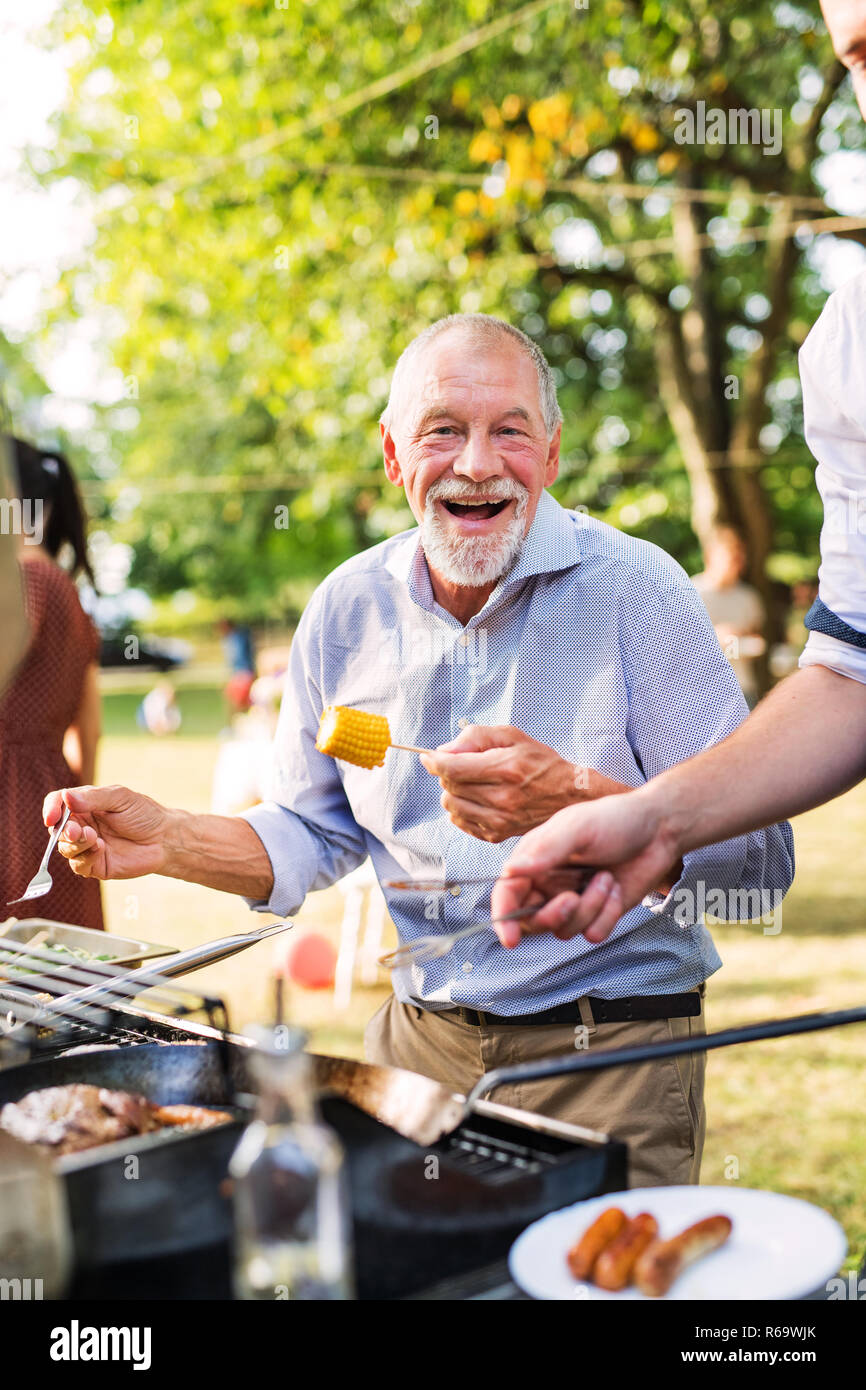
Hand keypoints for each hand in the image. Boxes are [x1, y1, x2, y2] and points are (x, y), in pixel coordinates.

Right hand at [43, 785, 171, 880]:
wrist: (164, 839)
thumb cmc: (144, 814)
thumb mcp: (120, 798)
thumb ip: (93, 798)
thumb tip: (66, 797)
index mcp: (84, 805)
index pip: (57, 803)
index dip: (51, 809)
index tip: (51, 817)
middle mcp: (82, 825)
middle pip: (57, 828)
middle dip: (63, 830)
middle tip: (76, 831)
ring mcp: (87, 846)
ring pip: (65, 848)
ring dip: (75, 844)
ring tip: (94, 838)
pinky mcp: (94, 865)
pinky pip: (78, 865)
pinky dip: (85, 857)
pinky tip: (100, 848)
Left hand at [420, 725, 625, 843]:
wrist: (569, 796)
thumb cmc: (540, 762)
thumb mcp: (511, 736)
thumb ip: (475, 737)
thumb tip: (442, 751)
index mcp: (505, 769)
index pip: (451, 768)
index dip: (433, 761)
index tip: (429, 757)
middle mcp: (501, 798)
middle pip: (448, 787)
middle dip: (448, 773)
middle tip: (462, 766)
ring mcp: (499, 820)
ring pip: (450, 806)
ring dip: (453, 792)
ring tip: (472, 784)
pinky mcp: (497, 835)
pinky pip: (460, 822)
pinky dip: (461, 809)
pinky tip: (477, 800)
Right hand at [490, 788, 680, 946]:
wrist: (659, 830)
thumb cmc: (616, 819)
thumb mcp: (578, 827)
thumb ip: (545, 850)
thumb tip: (511, 870)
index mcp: (536, 860)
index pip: (507, 894)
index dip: (504, 918)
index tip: (511, 938)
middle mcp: (550, 884)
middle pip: (533, 921)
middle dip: (553, 916)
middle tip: (572, 899)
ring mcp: (574, 901)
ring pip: (565, 930)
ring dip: (590, 907)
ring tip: (606, 878)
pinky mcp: (598, 914)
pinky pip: (593, 933)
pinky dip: (607, 915)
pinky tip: (616, 890)